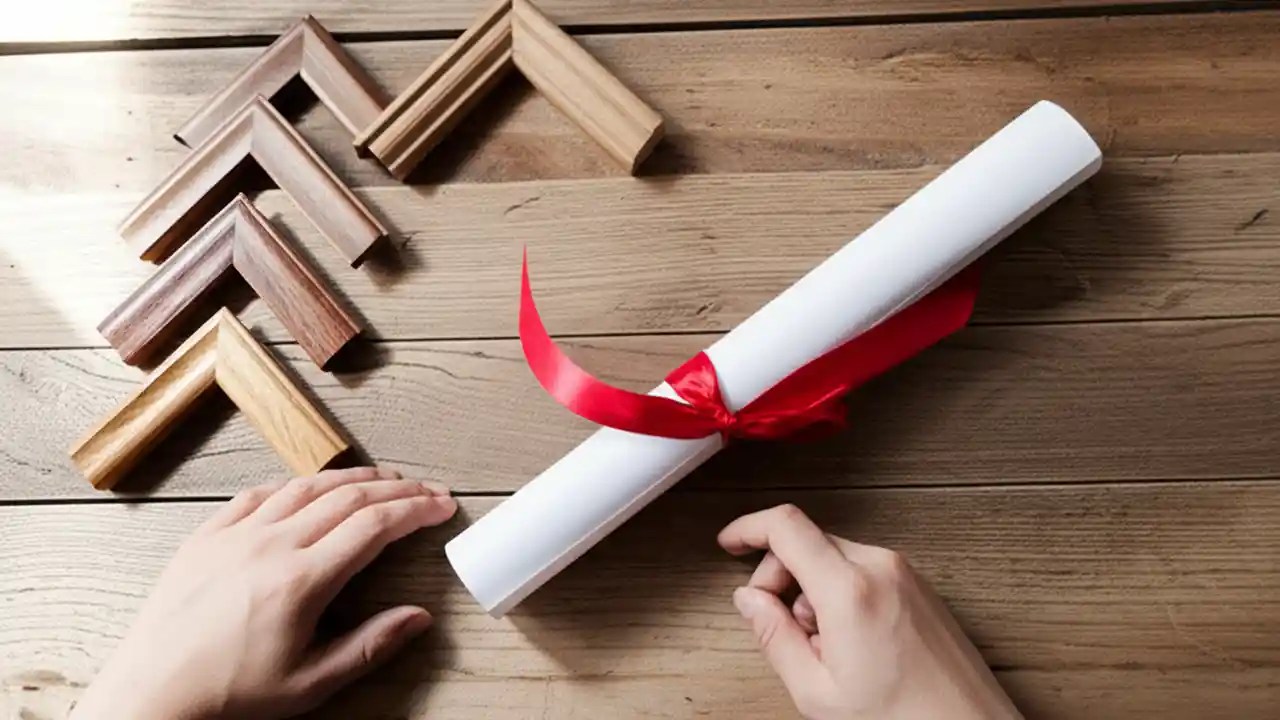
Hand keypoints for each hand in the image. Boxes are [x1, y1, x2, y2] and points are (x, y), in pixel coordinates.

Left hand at [71, 467, 456, 719]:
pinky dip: (295, 485)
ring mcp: (235, 534)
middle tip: (425, 490)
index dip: (416, 510)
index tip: (441, 506)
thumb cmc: (228, 694)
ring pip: (306, 487)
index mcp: (302, 581)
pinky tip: (310, 489)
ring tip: (381, 478)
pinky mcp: (207, 536)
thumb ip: (370, 645)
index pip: (374, 526)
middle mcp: (271, 545)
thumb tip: (417, 618)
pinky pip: (258, 494)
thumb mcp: (311, 684)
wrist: (152, 694)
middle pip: (348, 497)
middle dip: (397, 489)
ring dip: (351, 478)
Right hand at [719, 504, 1020, 719]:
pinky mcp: (920, 586)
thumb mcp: (818, 692)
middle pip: (808, 541)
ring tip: (824, 646)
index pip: (786, 526)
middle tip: (777, 624)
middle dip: (780, 576)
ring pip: (834, 556)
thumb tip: (749, 600)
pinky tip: (849, 641)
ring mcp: (906, 574)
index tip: (730, 542)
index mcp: (850, 590)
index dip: (749, 528)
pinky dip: (841, 592)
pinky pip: (863, 570)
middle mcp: (881, 568)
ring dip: (812, 589)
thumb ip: (774, 637)